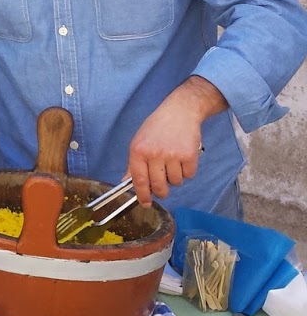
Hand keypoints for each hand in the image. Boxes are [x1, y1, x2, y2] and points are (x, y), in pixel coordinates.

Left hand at [127, 83, 217, 203]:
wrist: (180, 111)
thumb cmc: (157, 127)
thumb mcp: (138, 141)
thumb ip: (133, 164)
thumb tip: (126, 182)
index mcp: (138, 151)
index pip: (138, 180)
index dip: (142, 195)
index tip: (145, 203)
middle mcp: (155, 154)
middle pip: (158, 186)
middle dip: (161, 191)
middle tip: (162, 187)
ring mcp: (173, 155)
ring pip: (175, 182)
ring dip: (175, 178)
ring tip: (173, 163)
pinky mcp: (190, 155)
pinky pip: (189, 175)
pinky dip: (187, 171)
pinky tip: (183, 159)